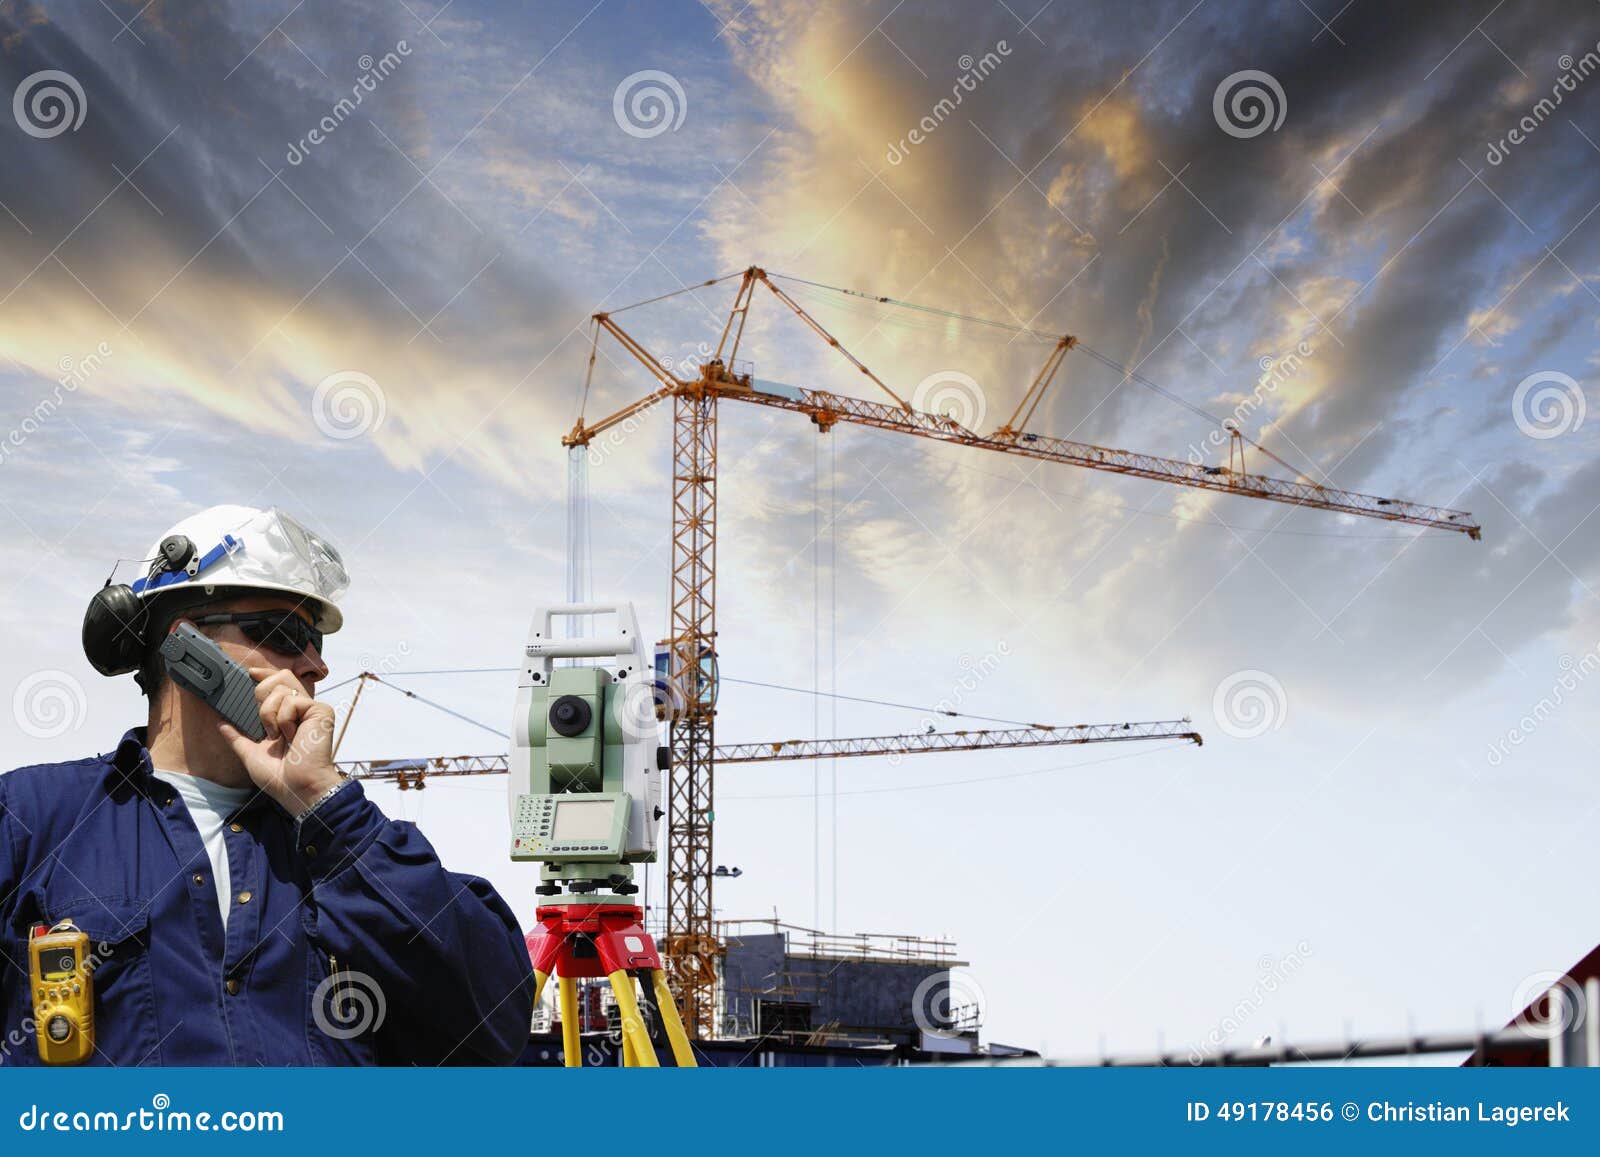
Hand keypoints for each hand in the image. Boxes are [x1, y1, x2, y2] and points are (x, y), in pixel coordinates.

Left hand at [218, 667, 343, 815]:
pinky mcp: (320, 711)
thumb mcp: (251, 754)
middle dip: (263, 695)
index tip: (250, 673)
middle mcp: (301, 710)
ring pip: (281, 689)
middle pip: (281, 677)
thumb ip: (237, 737)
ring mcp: (312, 709)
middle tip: (265, 722)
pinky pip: (292, 701)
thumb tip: (222, 724)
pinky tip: (291, 736)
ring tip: (279, 736)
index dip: (265, 674)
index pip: (278, 684)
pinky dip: (284, 720)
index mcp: (287, 718)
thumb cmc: (279, 777)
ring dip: (270, 715)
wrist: (295, 788)